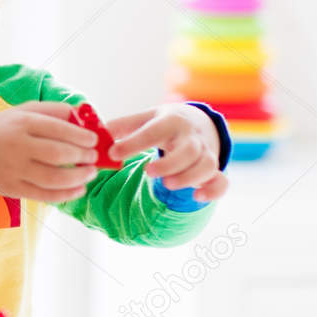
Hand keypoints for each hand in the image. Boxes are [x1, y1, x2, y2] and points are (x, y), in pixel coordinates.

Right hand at [0, 102, 100, 204]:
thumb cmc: (2, 130)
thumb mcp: (22, 112)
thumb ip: (53, 111)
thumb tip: (86, 115)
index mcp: (22, 123)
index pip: (58, 129)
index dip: (82, 136)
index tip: (94, 140)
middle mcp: (17, 146)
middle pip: (58, 154)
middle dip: (83, 157)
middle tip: (94, 157)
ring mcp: (14, 170)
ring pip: (53, 178)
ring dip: (79, 177)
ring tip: (90, 173)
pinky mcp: (13, 189)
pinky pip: (44, 195)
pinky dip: (66, 195)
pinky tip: (79, 189)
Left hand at [107, 103, 227, 202]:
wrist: (197, 121)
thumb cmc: (163, 124)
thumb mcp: (144, 118)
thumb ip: (121, 127)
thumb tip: (95, 134)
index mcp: (170, 122)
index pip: (153, 131)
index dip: (133, 143)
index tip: (113, 154)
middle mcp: (191, 138)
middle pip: (188, 151)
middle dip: (169, 163)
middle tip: (148, 172)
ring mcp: (206, 154)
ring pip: (206, 166)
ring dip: (188, 177)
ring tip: (167, 185)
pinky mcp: (214, 171)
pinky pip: (221, 182)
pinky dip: (213, 190)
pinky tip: (197, 197)